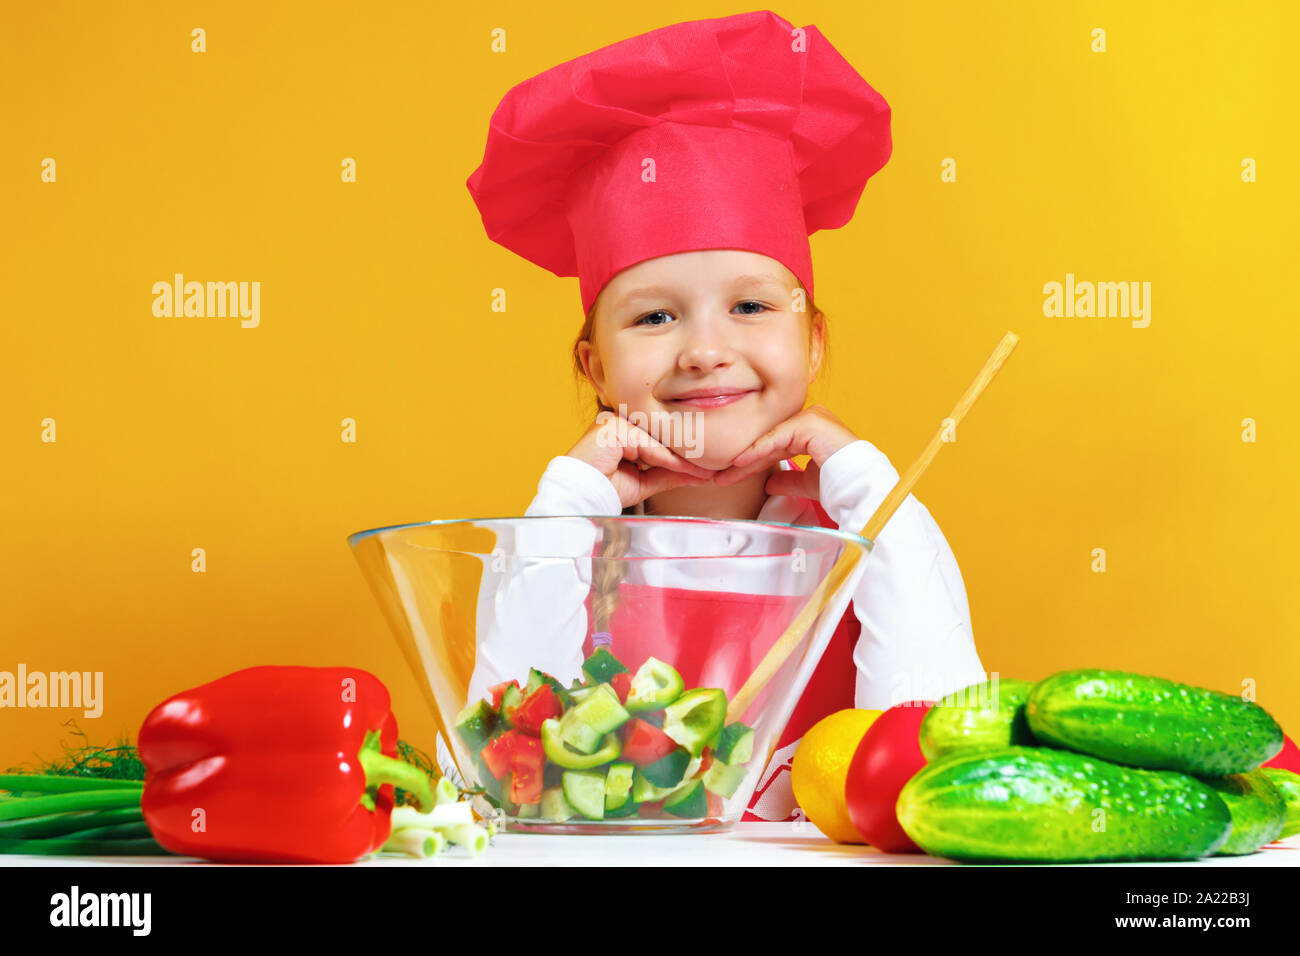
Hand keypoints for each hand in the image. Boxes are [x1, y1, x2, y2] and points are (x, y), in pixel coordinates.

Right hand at [566, 410, 715, 509]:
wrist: (580, 497)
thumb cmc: (605, 488)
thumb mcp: (644, 481)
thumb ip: (669, 474)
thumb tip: (699, 474)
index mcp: (625, 428)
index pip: (659, 438)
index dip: (682, 454)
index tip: (707, 466)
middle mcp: (620, 420)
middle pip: (661, 437)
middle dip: (686, 455)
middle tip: (714, 467)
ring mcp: (616, 420)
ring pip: (657, 440)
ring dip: (682, 458)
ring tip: (706, 470)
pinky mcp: (614, 427)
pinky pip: (648, 445)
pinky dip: (668, 459)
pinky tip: (687, 469)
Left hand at [711, 404, 857, 499]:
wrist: (859, 487)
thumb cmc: (839, 485)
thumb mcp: (806, 482)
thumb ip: (788, 480)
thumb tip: (768, 483)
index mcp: (809, 430)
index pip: (773, 446)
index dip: (750, 463)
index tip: (728, 477)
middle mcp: (810, 418)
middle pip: (768, 442)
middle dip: (742, 462)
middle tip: (717, 476)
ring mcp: (811, 417)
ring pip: (769, 440)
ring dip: (744, 459)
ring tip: (722, 475)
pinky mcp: (810, 422)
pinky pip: (777, 438)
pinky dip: (757, 451)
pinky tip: (739, 463)